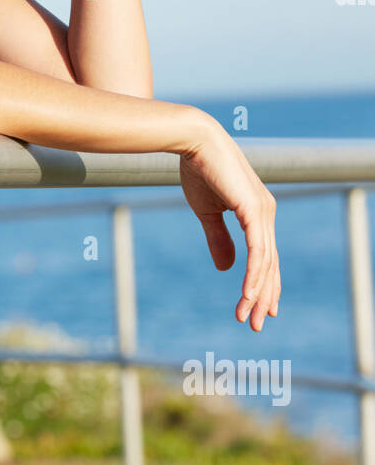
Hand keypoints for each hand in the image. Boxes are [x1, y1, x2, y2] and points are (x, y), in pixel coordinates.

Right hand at [178, 119, 280, 331]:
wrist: (194, 140)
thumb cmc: (198, 170)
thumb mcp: (207, 212)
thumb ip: (218, 239)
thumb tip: (226, 268)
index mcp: (257, 213)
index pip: (265, 256)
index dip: (263, 283)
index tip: (258, 308)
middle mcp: (266, 213)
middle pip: (270, 264)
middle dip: (264, 296)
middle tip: (257, 324)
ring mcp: (263, 212)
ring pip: (265, 263)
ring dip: (257, 293)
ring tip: (248, 317)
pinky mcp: (253, 211)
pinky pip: (258, 252)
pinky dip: (253, 277)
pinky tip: (246, 296)